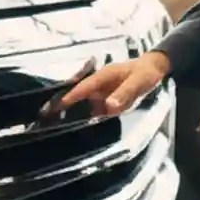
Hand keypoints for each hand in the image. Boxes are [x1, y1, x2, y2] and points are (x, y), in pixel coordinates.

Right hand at [55, 51, 170, 116]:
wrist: (154, 69)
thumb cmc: (146, 73)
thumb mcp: (139, 81)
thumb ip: (125, 93)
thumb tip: (109, 106)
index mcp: (104, 76)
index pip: (84, 87)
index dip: (70, 96)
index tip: (57, 105)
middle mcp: (100, 85)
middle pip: (78, 96)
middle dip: (63, 105)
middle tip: (45, 117)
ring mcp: (102, 93)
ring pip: (84, 105)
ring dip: (72, 114)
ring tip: (55, 127)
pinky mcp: (107, 102)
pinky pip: (95, 111)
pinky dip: (85, 119)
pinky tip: (77, 130)